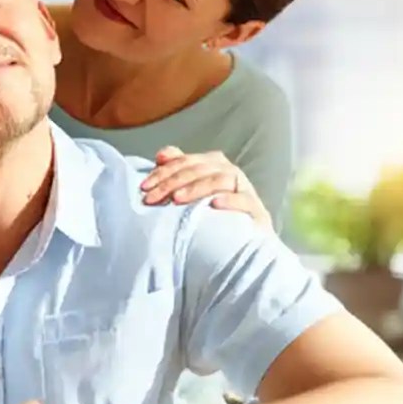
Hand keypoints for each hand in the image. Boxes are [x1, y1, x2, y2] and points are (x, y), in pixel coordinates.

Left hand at [140, 146, 272, 231]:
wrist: (244, 249)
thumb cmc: (214, 219)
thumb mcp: (193, 195)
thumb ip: (179, 172)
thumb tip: (161, 154)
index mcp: (215, 166)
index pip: (187, 162)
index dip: (164, 172)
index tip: (144, 187)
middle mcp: (232, 174)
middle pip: (201, 170)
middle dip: (173, 182)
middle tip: (152, 198)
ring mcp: (246, 192)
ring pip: (223, 180)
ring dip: (197, 188)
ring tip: (177, 200)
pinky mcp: (258, 213)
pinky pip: (246, 201)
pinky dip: (230, 201)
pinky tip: (214, 205)